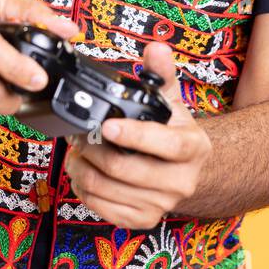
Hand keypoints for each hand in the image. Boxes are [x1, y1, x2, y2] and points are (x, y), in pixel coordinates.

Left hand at [64, 42, 210, 229]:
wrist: (187, 171)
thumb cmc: (173, 131)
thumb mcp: (171, 99)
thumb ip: (161, 73)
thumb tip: (157, 48)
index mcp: (192, 148)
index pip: (164, 144)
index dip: (133, 135)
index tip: (105, 124)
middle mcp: (181, 181)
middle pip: (124, 169)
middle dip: (92, 149)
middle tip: (77, 134)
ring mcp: (162, 204)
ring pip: (107, 188)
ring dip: (82, 168)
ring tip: (77, 151)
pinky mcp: (143, 220)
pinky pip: (103, 209)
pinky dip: (84, 190)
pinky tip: (83, 172)